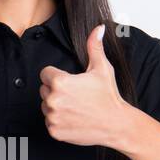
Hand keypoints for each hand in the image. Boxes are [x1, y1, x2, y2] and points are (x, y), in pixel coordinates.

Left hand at [39, 24, 130, 146]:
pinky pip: (49, 122)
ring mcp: (52, 117)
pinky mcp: (54, 131)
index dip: (57, 76)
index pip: (45, 74)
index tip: (71, 82)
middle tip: (75, 95)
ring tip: (75, 107)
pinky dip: (58, 121)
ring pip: (45, 106)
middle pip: (44, 90)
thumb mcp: (102, 68)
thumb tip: (98, 28)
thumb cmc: (108, 96)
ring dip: (56, 106)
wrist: (115, 124)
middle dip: (56, 91)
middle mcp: (53, 100)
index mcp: (60, 82)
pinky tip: (74, 119)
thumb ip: (94, 46)